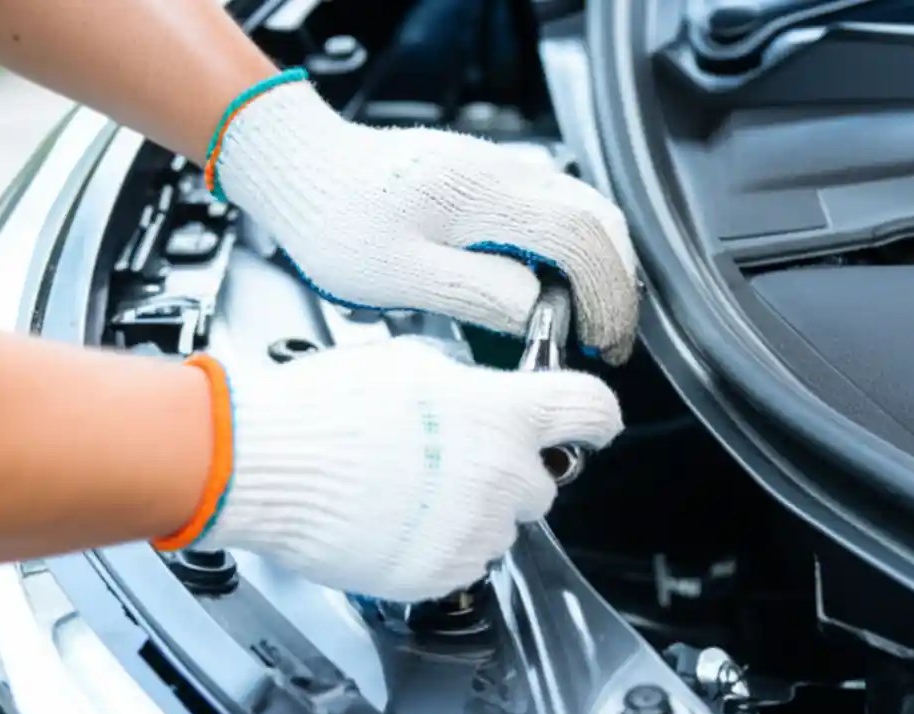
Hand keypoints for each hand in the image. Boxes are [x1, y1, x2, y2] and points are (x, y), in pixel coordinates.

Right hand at [197, 338, 622, 601]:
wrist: (266, 466)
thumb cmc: (325, 408)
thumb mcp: (409, 363)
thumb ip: (466, 382)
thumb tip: (478, 391)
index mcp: (503, 414)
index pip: (590, 410)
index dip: (596, 415)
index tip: (595, 423)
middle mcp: (501, 477)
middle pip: (542, 481)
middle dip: (509, 469)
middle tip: (456, 456)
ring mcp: (473, 532)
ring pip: (502, 525)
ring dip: (473, 509)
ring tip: (409, 488)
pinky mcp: (440, 573)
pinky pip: (463, 560)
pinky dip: (440, 544)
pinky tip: (396, 517)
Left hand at [213, 80, 639, 363]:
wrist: (298, 170)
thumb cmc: (335, 222)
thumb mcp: (399, 276)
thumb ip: (478, 292)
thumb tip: (541, 313)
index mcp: (484, 193)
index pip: (581, 240)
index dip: (605, 298)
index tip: (601, 345)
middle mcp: (503, 171)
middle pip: (598, 220)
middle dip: (615, 285)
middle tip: (605, 341)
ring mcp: (499, 168)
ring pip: (583, 210)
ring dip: (598, 266)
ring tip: (586, 321)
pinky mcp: (487, 177)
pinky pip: (555, 207)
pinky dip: (573, 249)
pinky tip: (553, 287)